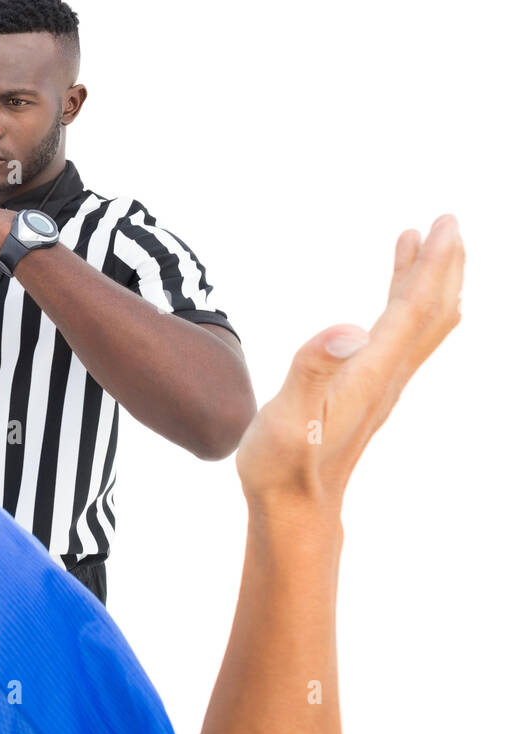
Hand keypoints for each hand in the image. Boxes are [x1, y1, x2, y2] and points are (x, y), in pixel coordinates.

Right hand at [235, 214, 463, 533]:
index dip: (430, 264)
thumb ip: (313, 369)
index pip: (413, 308)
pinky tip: (387, 305)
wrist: (293, 510)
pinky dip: (403, 309)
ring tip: (421, 246)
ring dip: (427, 284)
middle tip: (448, 223)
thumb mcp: (290, 415)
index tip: (442, 224)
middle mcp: (385, 377)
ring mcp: (378, 387)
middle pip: (431, 313)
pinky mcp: (364, 395)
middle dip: (443, 266)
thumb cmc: (285, 465)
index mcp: (371, 372)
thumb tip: (350, 328)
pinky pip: (397, 342)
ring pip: (419, 327)